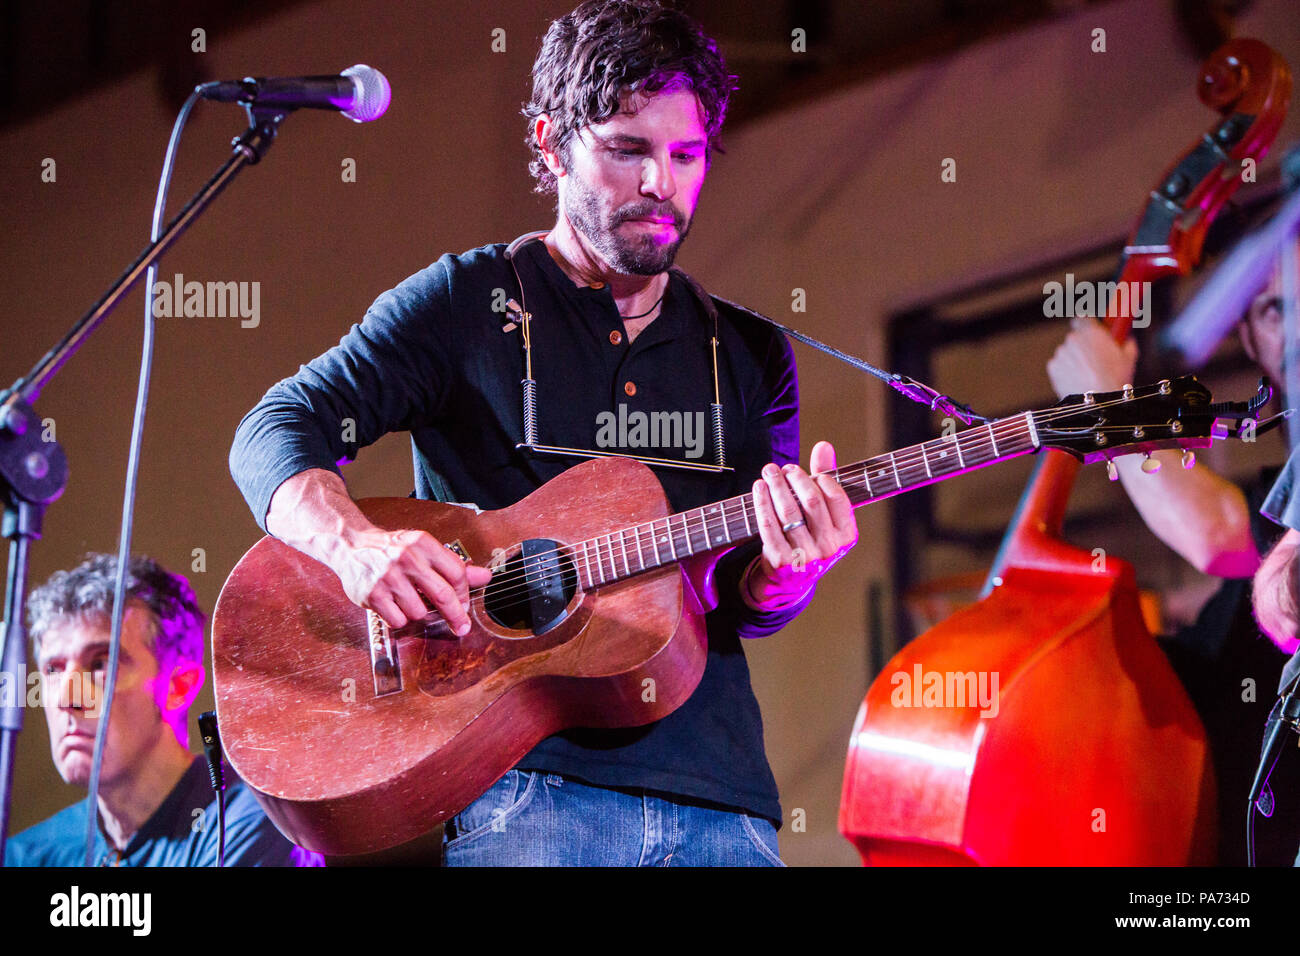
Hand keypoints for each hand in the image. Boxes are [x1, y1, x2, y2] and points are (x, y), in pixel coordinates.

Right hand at [332, 527, 492, 633]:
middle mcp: (407, 559)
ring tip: (409, 599)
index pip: (456, 573)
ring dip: (418, 612)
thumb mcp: (423, 549)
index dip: (465, 593)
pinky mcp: (373, 595)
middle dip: (457, 616)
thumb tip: (485, 577)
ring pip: (420, 612)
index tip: (465, 604)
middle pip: (443, 595)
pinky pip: (398, 620)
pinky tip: (393, 605)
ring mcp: (389, 577)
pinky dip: (399, 618)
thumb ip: (453, 565)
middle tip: (462, 627)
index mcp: (423, 544)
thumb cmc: (392, 549)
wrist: (351, 545)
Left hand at [746, 440, 856, 607]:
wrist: (791, 579)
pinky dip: (762, 503)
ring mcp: (805, 557)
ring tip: (768, 472)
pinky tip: (758, 488)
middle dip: (795, 478)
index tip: (804, 471)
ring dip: (776, 486)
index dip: (819, 478)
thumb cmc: (810, 539)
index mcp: (846, 536)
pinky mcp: (781, 561)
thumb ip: (826, 479)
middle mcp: (829, 548)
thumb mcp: (824, 515)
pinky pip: (769, 525)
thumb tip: (823, 446)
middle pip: (811, 501)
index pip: (836, 497)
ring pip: (788, 512)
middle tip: (783, 469)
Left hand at [1046, 315, 1137, 398]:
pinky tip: (1078, 379)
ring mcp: (1061, 353)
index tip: (1091, 330)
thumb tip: (1126, 339)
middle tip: (1095, 357)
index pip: (1083, 318)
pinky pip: (1059, 365)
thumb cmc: (1114, 380)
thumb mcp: (1129, 357)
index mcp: (1091, 331)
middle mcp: (1073, 339)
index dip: (1087, 324)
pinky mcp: (1053, 366)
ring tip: (1088, 374)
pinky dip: (1066, 370)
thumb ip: (1126, 341)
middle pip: (1075, 337)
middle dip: (1083, 345)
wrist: (1097, 402)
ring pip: (1067, 352)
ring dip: (1075, 359)